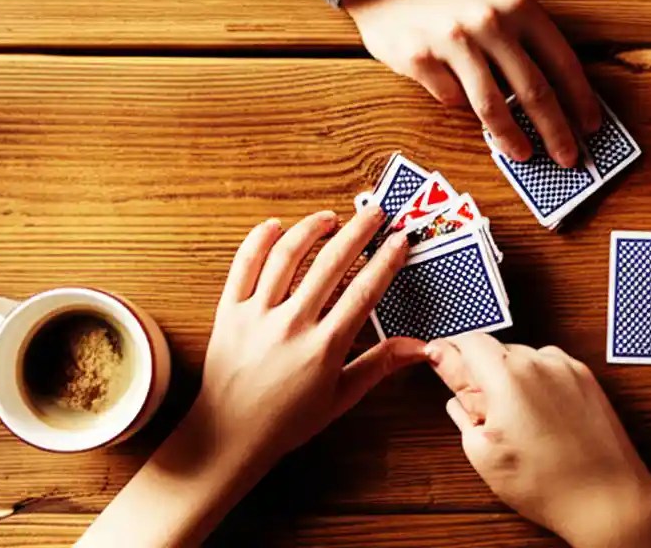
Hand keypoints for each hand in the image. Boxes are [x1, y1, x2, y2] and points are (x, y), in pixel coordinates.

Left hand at [190, 207, 424, 461]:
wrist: (229, 437)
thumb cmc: (287, 422)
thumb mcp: (341, 397)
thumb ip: (380, 364)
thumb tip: (422, 348)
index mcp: (323, 348)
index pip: (363, 292)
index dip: (385, 261)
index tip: (399, 240)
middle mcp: (291, 325)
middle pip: (330, 263)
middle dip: (357, 232)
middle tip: (374, 213)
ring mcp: (257, 316)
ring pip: (287, 256)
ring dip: (312, 229)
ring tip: (330, 218)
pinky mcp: (228, 312)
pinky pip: (243, 265)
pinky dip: (259, 240)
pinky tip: (276, 226)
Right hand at [343, 0, 601, 167]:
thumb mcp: (500, 1)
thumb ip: (526, 41)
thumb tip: (557, 99)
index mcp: (518, 5)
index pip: (562, 62)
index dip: (581, 100)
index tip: (591, 127)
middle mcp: (489, 21)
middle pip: (534, 91)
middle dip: (556, 131)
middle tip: (568, 158)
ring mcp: (452, 40)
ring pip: (492, 105)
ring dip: (512, 137)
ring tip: (523, 154)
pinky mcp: (419, 57)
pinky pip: (448, 98)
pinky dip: (456, 103)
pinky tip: (454, 95)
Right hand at [427, 335, 650, 547]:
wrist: (606, 498)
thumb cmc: (547, 484)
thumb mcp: (483, 452)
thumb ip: (462, 408)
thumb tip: (451, 384)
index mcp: (508, 375)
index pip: (468, 340)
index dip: (451, 352)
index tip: (442, 364)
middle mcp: (541, 361)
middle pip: (497, 350)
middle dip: (483, 374)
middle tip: (482, 412)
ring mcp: (568, 368)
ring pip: (525, 360)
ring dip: (513, 380)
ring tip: (518, 424)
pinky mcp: (588, 379)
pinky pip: (551, 369)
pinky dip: (539, 385)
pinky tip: (541, 420)